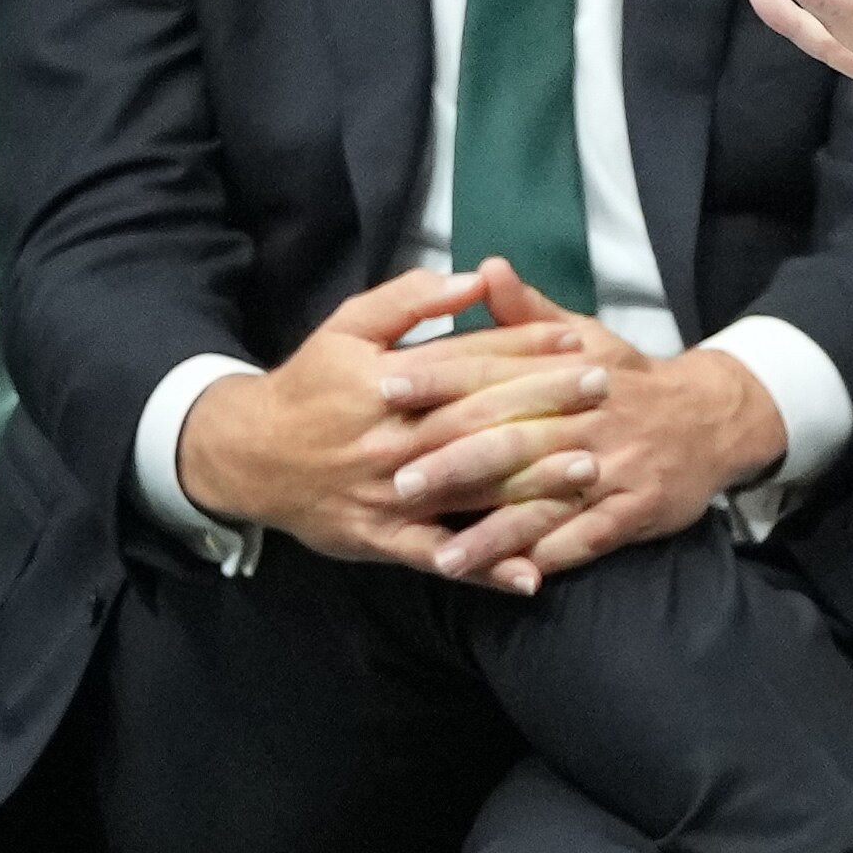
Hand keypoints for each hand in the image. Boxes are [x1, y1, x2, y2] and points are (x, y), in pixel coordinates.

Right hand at [174, 269, 611, 586]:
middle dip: (546, 405)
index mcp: (382, 384)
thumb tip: (473, 277)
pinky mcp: (381, 538)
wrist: (247, 456)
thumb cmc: (310, 386)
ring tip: (591, 470)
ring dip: (531, 483)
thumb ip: (408, 301)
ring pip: (467, 488)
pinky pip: (439, 555)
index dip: (523, 350)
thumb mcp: (347, 329)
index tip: (578, 342)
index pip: (465, 363)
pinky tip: (531, 575)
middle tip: (606, 391)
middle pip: (478, 420)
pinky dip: (484, 567)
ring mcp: (386, 494)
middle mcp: (388, 440)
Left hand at [413, 266, 786, 589]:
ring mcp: (614, 470)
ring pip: (545, 502)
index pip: (493, 373)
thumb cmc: (629, 380)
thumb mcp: (583, 336)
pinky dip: (547, 558)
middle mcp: (588, 421)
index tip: (384, 387)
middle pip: (513, 442)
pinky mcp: (635, 511)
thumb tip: (486, 267)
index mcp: (567, 374)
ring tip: (442, 559)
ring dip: (493, 534)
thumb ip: (526, 312)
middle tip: (396, 483)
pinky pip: (586, 539)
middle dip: (453, 464)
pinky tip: (508, 577)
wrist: (713, 418)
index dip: (438, 380)